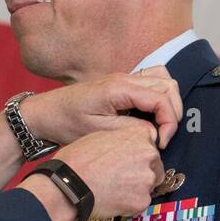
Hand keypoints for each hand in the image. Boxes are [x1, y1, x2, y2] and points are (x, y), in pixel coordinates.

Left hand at [22, 67, 182, 149]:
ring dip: (168, 102)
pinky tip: (151, 116)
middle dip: (173, 112)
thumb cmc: (66, 123)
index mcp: (120, 88)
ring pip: (163, 80)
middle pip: (168, 85)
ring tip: (160, 126)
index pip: (161, 98)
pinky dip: (159, 96)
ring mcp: (124, 78)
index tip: (161, 142)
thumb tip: (155, 133)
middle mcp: (125, 78)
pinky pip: (151, 82)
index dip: (169, 122)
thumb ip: (130, 131)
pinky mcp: (122, 84)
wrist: (46, 113)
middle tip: (163, 136)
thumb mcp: (98, 132)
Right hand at [52, 119, 164, 218]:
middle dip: (141, 171)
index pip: (151, 142)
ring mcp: (147, 179)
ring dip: (136, 188)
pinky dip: (130, 203)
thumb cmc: (77, 160)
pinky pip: (141, 202)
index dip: (140, 152)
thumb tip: (126, 145)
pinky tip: (113, 199)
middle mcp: (148, 155)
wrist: (69, 185)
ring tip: (114, 189)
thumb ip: (121, 139)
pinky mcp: (142, 200)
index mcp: (138, 135)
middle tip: (120, 177)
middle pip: (154, 165)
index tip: (131, 159)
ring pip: (149, 185)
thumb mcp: (99, 136)